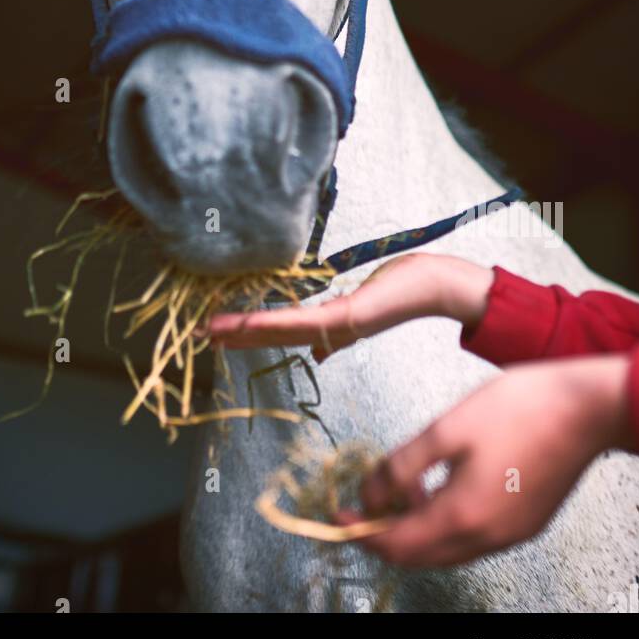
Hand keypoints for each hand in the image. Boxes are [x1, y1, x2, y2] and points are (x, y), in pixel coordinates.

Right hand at [207, 253, 494, 360]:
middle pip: (275, 336)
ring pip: (282, 331)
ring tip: (211, 331)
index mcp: (332, 327)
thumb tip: (316, 351)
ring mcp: (338, 326)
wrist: (438, 288)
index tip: (218, 337)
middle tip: (199, 338)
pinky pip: (303, 322)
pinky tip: (249, 324)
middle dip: (236, 338)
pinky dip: (274, 324)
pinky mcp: (347, 318)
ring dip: (245, 332)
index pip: (283, 333)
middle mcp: (331, 331)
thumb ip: (338, 331)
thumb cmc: (405, 288)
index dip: (249, 337)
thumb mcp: (364, 307)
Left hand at [344, 354, 635, 566]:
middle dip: (384, 533)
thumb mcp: (446, 429)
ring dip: (415, 529)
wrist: (585, 408)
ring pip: (446, 551)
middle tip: (363, 501)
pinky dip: (444, 525)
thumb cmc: (518, 408)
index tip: (339, 511)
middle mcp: (487, 538)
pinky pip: (471, 539)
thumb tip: (369, 493)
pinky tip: (438, 489)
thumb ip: (401, 465)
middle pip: (419, 556)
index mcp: (463, 516)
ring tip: (399, 488)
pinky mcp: (525, 524)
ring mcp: (509, 535)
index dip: (361, 531)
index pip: (397, 546)